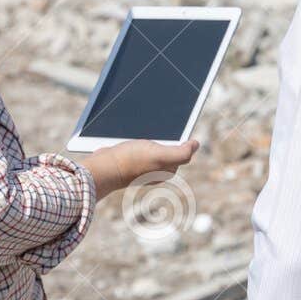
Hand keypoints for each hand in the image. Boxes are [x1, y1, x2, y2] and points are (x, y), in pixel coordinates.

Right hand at [81, 138, 197, 198]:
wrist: (104, 165)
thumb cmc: (132, 160)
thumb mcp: (161, 155)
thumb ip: (181, 153)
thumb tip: (196, 144)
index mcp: (167, 171)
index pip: (182, 152)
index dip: (180, 140)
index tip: (176, 129)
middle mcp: (156, 171)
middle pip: (169, 149)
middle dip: (166, 139)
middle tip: (159, 131)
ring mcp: (143, 167)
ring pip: (155, 147)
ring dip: (152, 138)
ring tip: (146, 133)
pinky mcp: (131, 161)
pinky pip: (141, 148)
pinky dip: (141, 141)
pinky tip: (134, 137)